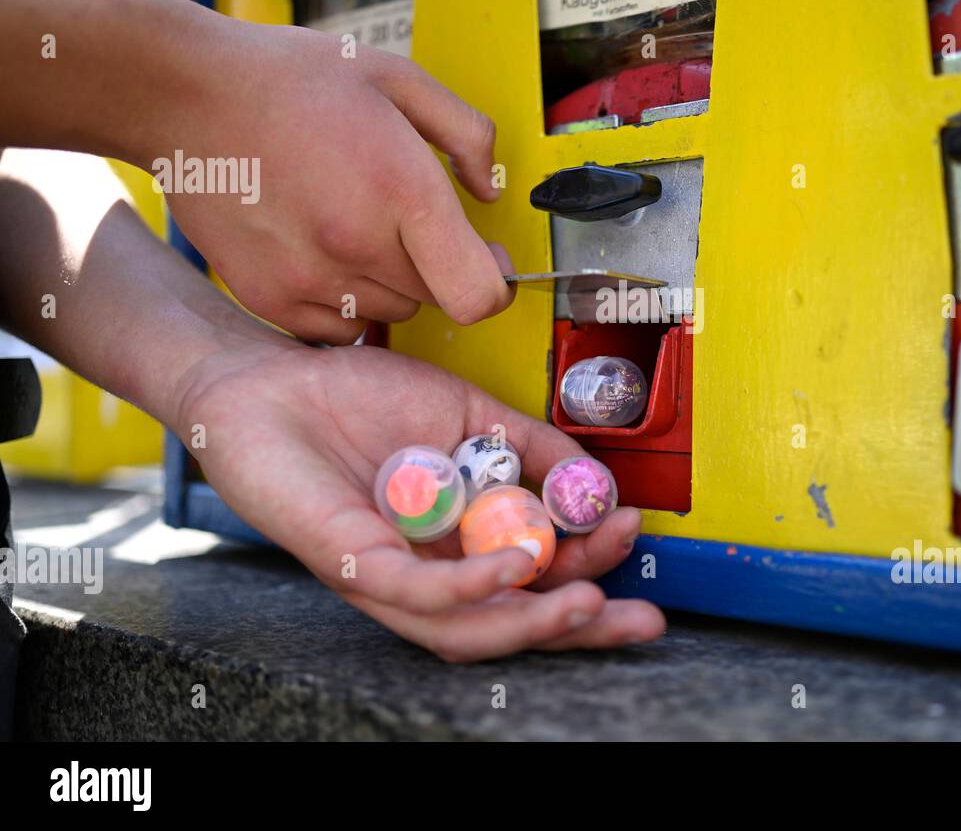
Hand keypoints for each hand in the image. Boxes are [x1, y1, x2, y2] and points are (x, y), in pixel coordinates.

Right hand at [157, 17, 512, 343]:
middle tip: (401, 216)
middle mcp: (358, 245)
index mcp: (401, 191)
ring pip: (390, 313)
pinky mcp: (269, 298)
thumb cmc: (290, 80)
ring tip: (353, 224)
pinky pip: (338, 329)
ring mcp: (310, 279)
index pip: (478, 294)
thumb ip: (466, 134)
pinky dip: (344, 303)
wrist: (184, 94)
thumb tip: (488, 192)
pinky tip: (324, 252)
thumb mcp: (396, 77)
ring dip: (389, 282)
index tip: (486, 258)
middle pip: (435, 298)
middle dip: (435, 264)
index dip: (494, 282)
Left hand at [174, 336, 665, 660]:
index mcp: (457, 541)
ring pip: (469, 629)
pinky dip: (477, 586)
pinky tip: (519, 565)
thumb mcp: (468, 415)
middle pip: (510, 622)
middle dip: (582, 627)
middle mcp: (426, 570)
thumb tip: (593, 479)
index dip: (591, 567)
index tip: (631, 532)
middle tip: (639, 618)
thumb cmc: (356, 398)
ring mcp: (390, 576)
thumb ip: (531, 447)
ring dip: (536, 625)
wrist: (272, 379)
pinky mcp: (354, 564)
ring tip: (591, 604)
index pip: (532, 577)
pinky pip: (421, 594)